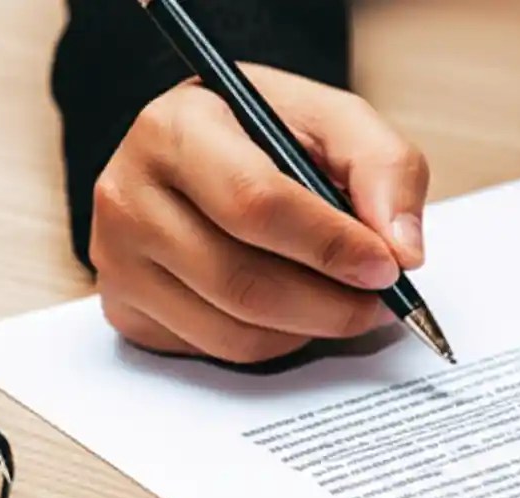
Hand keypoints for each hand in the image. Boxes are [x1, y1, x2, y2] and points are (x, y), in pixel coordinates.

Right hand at [90, 64, 428, 362]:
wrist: (206, 150)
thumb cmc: (269, 135)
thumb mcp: (335, 122)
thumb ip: (384, 168)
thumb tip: (402, 250)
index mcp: (174, 130)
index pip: (254, 204)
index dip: (330, 245)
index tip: (386, 266)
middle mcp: (127, 196)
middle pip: (242, 283)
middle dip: (331, 305)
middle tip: (382, 303)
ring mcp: (117, 261)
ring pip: (232, 332)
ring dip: (308, 331)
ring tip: (345, 303)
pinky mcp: (125, 310)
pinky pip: (215, 352)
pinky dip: (273, 343)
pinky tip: (293, 309)